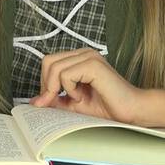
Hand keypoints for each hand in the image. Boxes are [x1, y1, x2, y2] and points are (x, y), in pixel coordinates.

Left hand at [30, 48, 144, 124]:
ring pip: (54, 67)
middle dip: (47, 85)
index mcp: (80, 58)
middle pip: (48, 61)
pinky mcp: (93, 64)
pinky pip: (66, 74)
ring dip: (58, 88)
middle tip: (56, 101)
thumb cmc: (107, 106)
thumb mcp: (73, 104)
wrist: (130, 111)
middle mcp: (84, 53)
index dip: (45, 83)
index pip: (49, 62)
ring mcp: (89, 56)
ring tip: (74, 99)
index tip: (47, 102)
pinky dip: (69, 89)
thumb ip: (56, 99)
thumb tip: (35, 101)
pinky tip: (82, 96)